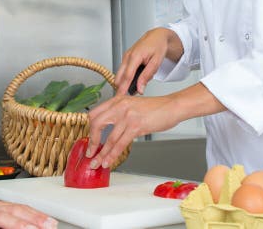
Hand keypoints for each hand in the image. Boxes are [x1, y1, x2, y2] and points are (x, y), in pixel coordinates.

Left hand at [85, 83, 225, 170]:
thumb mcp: (133, 105)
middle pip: (96, 123)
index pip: (95, 113)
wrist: (172, 107)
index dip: (90, 129)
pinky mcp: (136, 126)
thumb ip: (120, 113)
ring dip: (102, 153)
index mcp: (117, 100)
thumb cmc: (156, 108)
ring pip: (109, 138)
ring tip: (97, 163)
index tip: (91, 140)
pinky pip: (120, 143)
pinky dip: (113, 154)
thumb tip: (109, 129)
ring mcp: (127, 115)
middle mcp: (120, 105)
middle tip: (91, 153)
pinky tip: (109, 161)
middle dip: (92, 141)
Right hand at [115, 28, 175, 95]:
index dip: (123, 88)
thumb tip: (140, 89)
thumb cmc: (158, 46)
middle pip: (119, 76)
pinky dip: (127, 78)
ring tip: (134, 89)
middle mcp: (127, 56)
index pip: (127, 76)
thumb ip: (147, 76)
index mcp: (135, 56)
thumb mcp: (156, 63)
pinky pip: (123, 71)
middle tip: (126, 97)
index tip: (120, 97)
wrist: (156, 36)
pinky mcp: (126, 59)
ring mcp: (125, 57)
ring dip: (124, 82)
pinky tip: (135, 81)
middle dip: (120, 87)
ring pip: (120, 74)